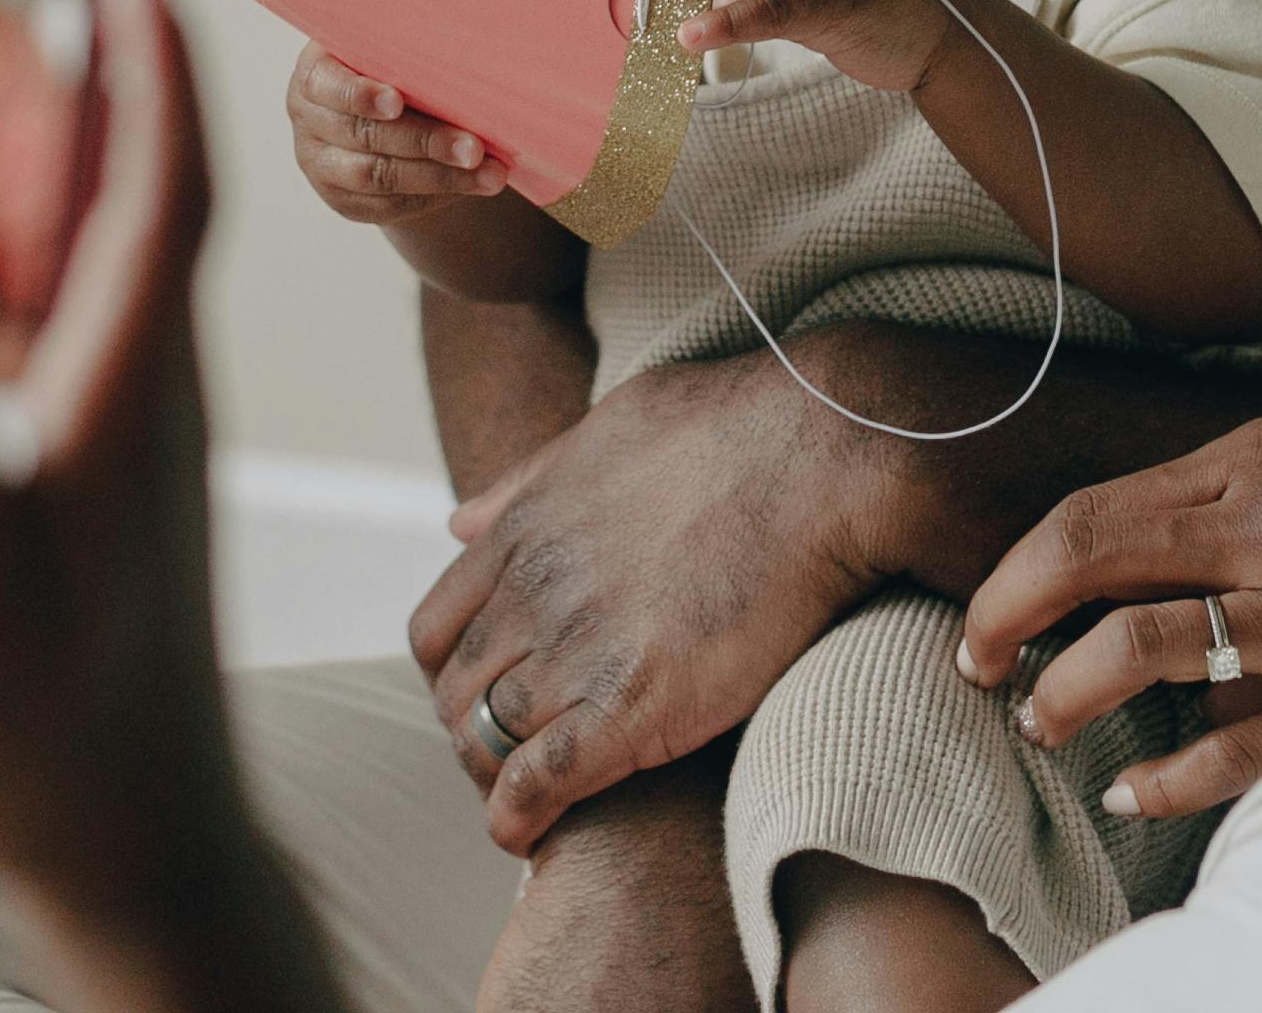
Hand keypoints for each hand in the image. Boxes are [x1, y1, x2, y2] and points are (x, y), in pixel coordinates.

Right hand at [0, 0, 324, 998]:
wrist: (143, 858)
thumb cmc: (59, 753)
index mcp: (128, 401)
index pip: (161, 200)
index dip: (152, 77)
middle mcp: (153, 398)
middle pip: (156, 201)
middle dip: (126, 80)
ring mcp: (141, 441)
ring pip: (131, 260)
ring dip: (97, 159)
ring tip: (34, 79)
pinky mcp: (115, 486)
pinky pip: (99, 323)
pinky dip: (64, 252)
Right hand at [289, 38, 506, 218]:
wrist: (384, 112)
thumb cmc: (394, 64)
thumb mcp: (390, 46)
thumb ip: (411, 47)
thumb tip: (473, 44)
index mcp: (315, 73)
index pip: (326, 85)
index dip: (361, 96)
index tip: (398, 101)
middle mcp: (309, 120)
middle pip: (363, 136)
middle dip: (424, 142)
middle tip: (474, 148)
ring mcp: (322, 165)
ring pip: (378, 176)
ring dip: (440, 176)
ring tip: (489, 173)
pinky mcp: (345, 200)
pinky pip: (388, 204)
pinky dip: (436, 194)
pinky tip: (474, 184)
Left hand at [408, 343, 888, 852]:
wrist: (824, 458)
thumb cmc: (739, 428)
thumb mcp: (610, 426)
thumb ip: (531, 479)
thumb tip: (461, 521)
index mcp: (525, 529)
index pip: (437, 630)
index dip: (453, 674)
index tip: (488, 692)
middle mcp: (534, 592)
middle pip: (455, 692)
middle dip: (469, 732)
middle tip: (510, 755)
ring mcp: (579, 650)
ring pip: (486, 741)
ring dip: (494, 778)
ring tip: (526, 797)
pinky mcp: (634, 706)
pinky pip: (539, 783)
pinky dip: (517, 816)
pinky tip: (525, 835)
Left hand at [955, 415, 1261, 821]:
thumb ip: (1239, 488)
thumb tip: (1142, 541)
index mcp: (1261, 457)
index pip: (1096, 511)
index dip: (1021, 568)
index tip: (986, 607)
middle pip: (1092, 564)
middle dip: (1010, 619)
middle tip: (974, 663)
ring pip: (1142, 653)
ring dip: (1069, 696)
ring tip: (1042, 722)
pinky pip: (1233, 748)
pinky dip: (1168, 776)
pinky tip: (1137, 789)